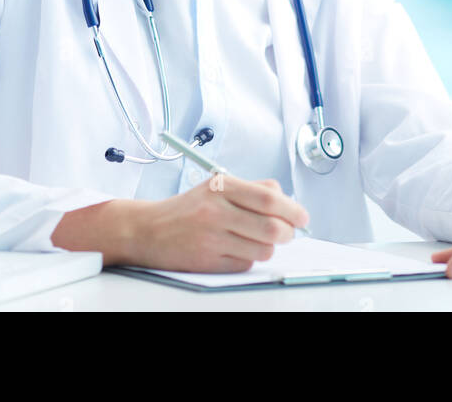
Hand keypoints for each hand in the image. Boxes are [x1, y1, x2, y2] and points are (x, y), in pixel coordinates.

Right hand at [122, 174, 309, 272]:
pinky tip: (235, 250)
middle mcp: (216, 211)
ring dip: (268, 247)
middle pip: (271, 227)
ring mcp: (212, 238)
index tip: (302, 217)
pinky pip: (244, 264)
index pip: (269, 198)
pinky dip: (247, 259)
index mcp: (221, 187)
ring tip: (257, 240)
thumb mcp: (216, 186)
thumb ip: (251, 189)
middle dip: (288, 233)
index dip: (292, 209)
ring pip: (262, 249)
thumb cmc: (187, 208)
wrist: (149, 230)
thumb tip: (286, 199)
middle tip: (289, 232)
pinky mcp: (208, 262)